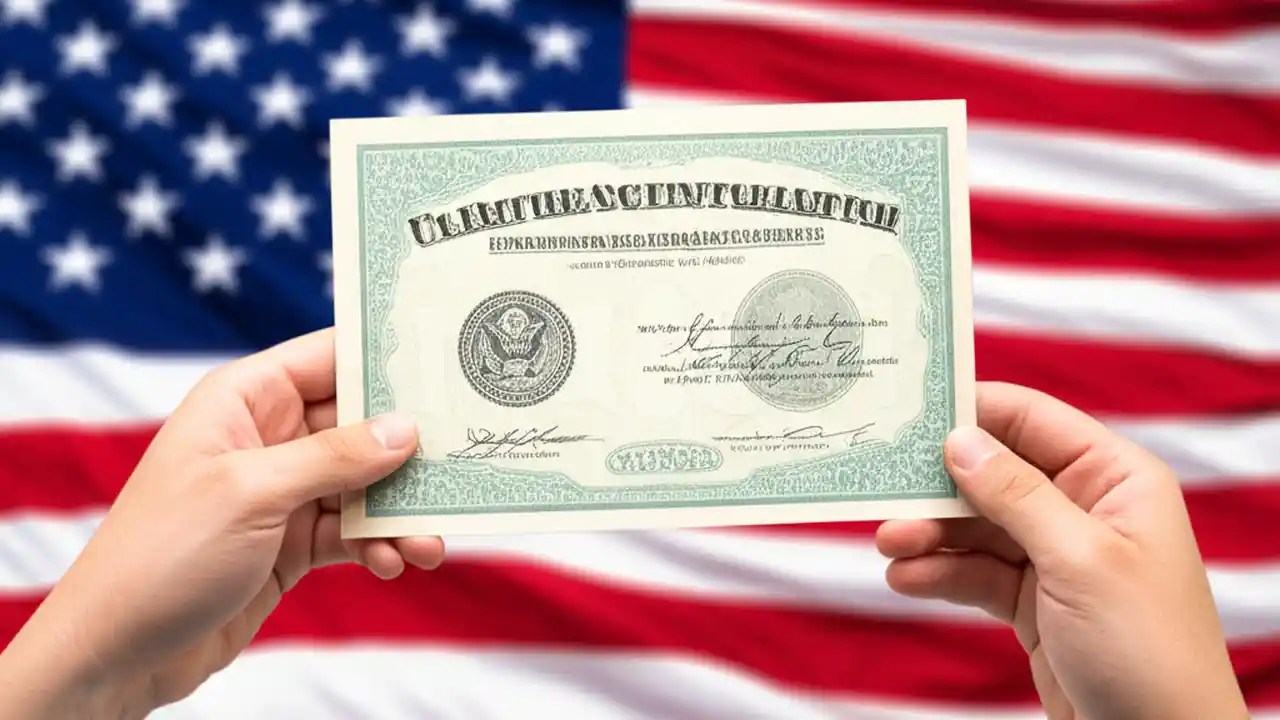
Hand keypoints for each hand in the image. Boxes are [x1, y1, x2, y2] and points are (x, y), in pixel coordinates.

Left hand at [0, 329, 444, 719]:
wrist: (117, 651)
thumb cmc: (162, 554)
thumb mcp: (252, 493)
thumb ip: (334, 458)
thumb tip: (405, 428)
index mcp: (244, 399)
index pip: (328, 357)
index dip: (384, 357)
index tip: (446, 364)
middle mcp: (268, 437)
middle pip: (360, 423)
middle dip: (410, 447)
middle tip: (464, 459)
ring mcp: (283, 491)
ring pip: (364, 484)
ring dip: (400, 510)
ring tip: (430, 541)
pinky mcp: (292, 541)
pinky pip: (353, 530)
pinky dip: (379, 545)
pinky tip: (395, 563)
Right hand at [877, 382, 1247, 719]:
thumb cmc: (1148, 651)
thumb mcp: (1080, 561)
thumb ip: (1016, 495)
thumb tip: (960, 439)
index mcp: (1116, 480)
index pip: (1032, 421)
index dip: (971, 411)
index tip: (909, 410)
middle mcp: (1085, 509)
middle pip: (993, 475)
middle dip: (937, 486)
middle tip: (883, 490)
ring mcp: (1057, 557)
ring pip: (977, 527)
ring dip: (930, 534)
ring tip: (888, 544)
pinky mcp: (1034, 603)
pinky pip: (975, 573)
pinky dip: (940, 574)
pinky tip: (906, 579)